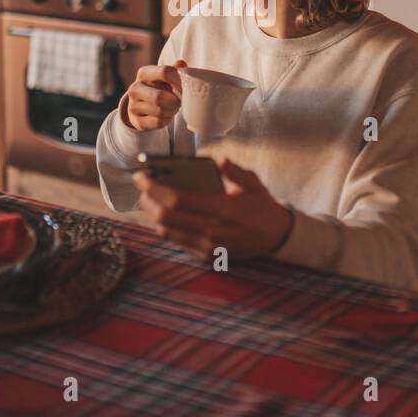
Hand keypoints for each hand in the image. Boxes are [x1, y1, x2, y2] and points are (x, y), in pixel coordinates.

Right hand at [122, 59, 186, 131]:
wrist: (140, 106)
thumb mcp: (164, 77)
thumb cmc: (157, 88)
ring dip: (172, 110)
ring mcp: (133, 106)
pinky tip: (167, 115)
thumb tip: (182, 63)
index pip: (164, 72)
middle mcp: (135, 89)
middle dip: (175, 101)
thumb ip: (174, 69)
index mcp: (143, 74)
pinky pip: (158, 122)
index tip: (186, 87)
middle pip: (159, 96)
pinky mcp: (137, 121)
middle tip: (180, 101)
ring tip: (174, 107)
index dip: (179, 80)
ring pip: (160, 111)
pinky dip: (167, 119)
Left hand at [133, 157, 294, 262]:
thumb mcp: (253, 183)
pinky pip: (177, 241)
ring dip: (153, 213)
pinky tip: (164, 213)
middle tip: (141, 185)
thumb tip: (218, 160)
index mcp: (222, 210)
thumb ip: (234, 171)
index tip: (142, 176)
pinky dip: (166, 226)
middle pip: (166, 216)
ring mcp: (208, 246)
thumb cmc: (261, 206)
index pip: (177, 199)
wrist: (276, 237)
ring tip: (148, 198)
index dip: (154, 187)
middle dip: (147, 199)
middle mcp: (212, 231)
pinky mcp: (206, 256)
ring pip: (167, 231)